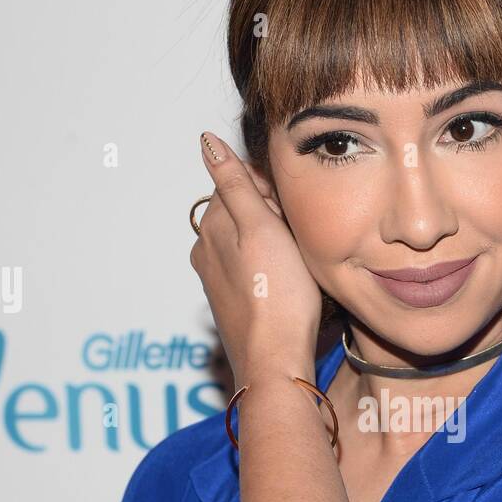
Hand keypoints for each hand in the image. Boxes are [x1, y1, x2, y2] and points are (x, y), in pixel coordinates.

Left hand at [190, 132, 322, 387]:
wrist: (275, 360)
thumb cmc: (277, 296)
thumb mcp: (260, 227)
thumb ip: (235, 182)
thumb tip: (206, 141)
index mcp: (211, 225)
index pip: (241, 181)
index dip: (274, 192)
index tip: (291, 215)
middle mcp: (205, 249)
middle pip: (244, 210)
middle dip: (273, 216)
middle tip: (296, 243)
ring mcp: (216, 277)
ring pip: (249, 239)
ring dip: (273, 242)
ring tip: (294, 265)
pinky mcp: (231, 300)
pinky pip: (251, 267)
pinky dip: (269, 267)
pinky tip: (286, 285)